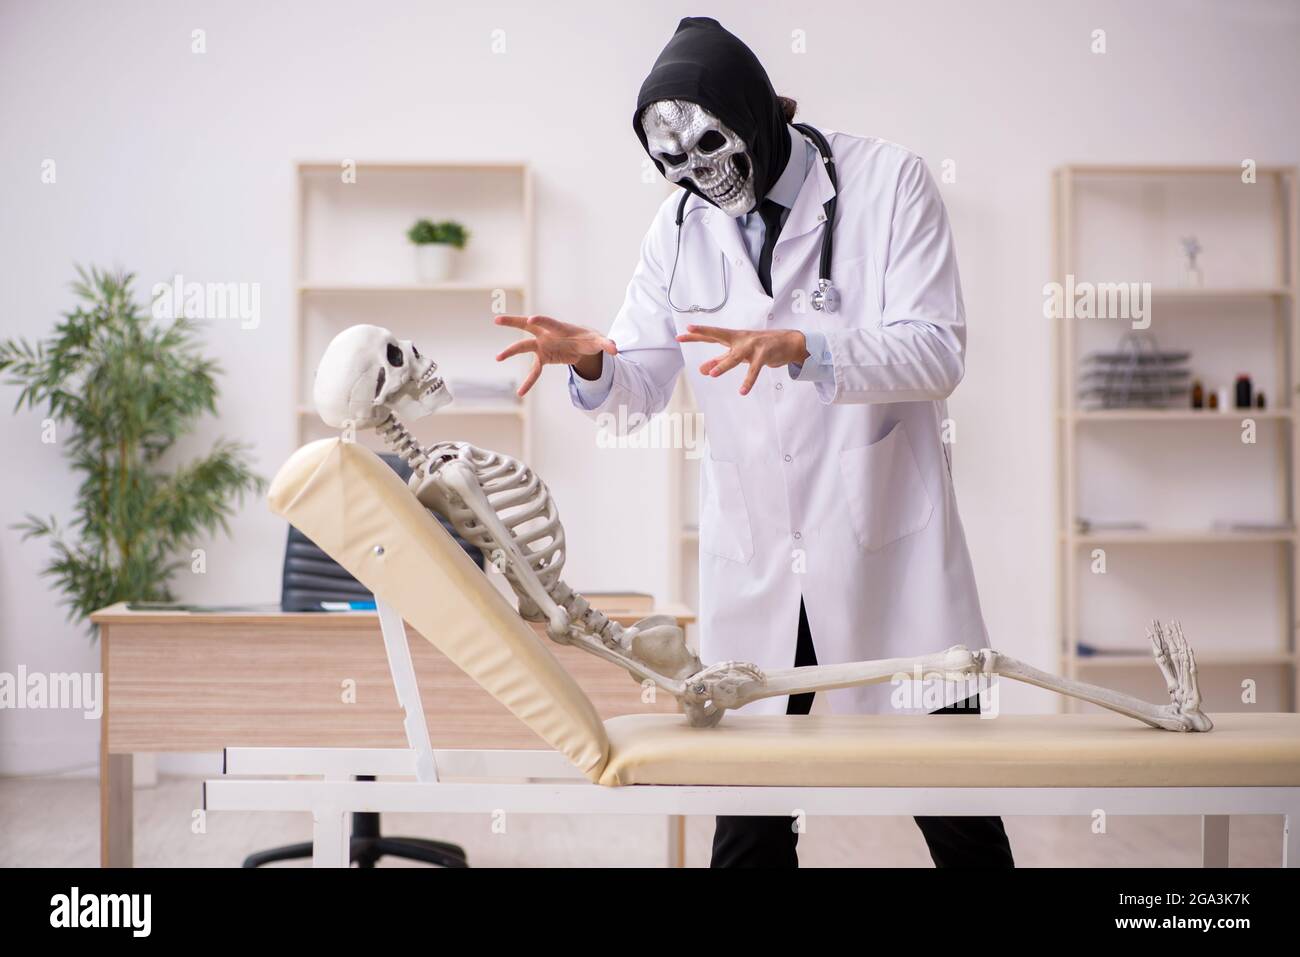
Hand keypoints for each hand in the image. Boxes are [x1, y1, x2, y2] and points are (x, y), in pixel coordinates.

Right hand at [494, 315, 616, 396]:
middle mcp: (546, 334)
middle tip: (497, 319)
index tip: (530, 318)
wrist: (584, 346)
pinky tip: (521, 393)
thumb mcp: (599, 341)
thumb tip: (615, 350)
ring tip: (497, 358)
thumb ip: (606, 344)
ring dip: (510, 351)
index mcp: (559, 327)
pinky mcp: (543, 358)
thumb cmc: (589, 339)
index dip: (540, 320)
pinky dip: (529, 382)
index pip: (548, 322)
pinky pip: (534, 371)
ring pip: (523, 346)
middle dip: (512, 322)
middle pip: (526, 326)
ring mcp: (542, 345)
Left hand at [675, 326, 809, 394]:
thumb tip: (702, 369)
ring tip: (713, 374)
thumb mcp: (739, 353)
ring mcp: (753, 345)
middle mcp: (741, 339)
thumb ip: (721, 360)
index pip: (712, 335)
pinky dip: (748, 381)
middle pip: (719, 335)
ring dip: (724, 364)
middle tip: (688, 332)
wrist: (789, 342)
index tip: (681, 333)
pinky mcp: (764, 355)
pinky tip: (742, 391)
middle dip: (703, 333)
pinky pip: (754, 369)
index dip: (697, 334)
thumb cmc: (761, 347)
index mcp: (734, 337)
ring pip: (735, 356)